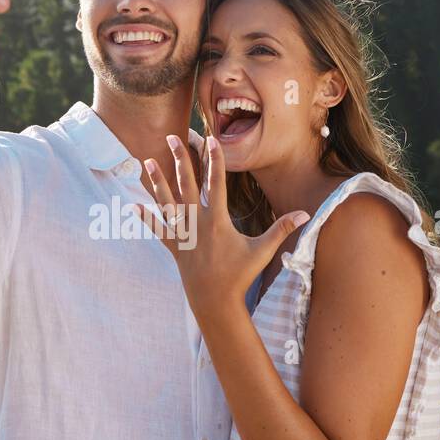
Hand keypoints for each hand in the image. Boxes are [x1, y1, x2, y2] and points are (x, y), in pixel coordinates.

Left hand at [131, 134, 309, 320]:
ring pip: (167, 203)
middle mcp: (196, 224)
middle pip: (186, 185)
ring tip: (147, 162)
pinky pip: (158, 230)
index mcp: (217, 221)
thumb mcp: (262, 251)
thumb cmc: (240, 276)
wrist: (215, 302)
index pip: (216, 184)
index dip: (215, 160)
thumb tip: (306, 214)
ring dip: (157, 182)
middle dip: (180, 160)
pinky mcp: (174, 247)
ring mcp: (183, 235)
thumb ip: (282, 229)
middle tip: (172, 138)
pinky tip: (133, 206)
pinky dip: (147, 219)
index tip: (212, 139)